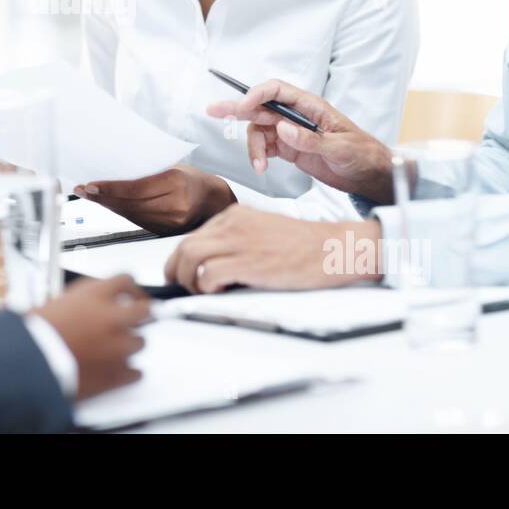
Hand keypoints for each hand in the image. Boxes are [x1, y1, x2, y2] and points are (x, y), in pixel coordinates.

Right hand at [32, 275, 149, 400]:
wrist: (29, 365)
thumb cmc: (34, 334)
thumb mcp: (55, 302)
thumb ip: (82, 299)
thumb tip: (91, 302)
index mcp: (96, 295)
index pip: (126, 280)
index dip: (130, 288)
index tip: (130, 294)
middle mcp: (112, 317)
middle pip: (144, 309)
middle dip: (141, 313)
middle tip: (136, 318)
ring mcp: (118, 346)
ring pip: (141, 342)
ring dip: (130, 344)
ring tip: (114, 348)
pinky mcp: (117, 374)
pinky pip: (136, 372)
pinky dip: (129, 372)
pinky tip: (119, 369)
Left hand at [72, 164, 234, 233]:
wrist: (213, 201)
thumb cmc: (192, 179)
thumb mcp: (173, 166)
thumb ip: (148, 171)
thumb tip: (114, 171)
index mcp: (177, 183)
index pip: (136, 188)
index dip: (110, 188)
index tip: (91, 185)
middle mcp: (175, 205)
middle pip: (130, 203)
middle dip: (103, 197)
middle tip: (82, 190)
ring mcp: (171, 222)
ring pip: (130, 214)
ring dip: (108, 205)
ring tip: (90, 195)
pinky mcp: (165, 231)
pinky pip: (137, 221)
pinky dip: (121, 212)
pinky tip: (109, 205)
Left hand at [164, 206, 381, 293]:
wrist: (333, 248)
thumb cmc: (304, 245)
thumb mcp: (263, 230)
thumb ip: (237, 240)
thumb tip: (212, 263)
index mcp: (235, 215)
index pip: (193, 236)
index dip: (182, 259)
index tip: (182, 273)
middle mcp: (233, 224)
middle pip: (184, 247)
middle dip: (176, 271)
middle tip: (180, 287)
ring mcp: (239, 242)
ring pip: (189, 258)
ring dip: (187, 281)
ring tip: (198, 292)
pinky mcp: (248, 262)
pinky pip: (208, 274)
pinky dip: (205, 287)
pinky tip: (218, 292)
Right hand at [206, 78, 394, 203]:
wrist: (369, 174)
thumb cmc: (362, 153)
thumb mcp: (340, 147)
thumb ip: (310, 139)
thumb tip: (282, 129)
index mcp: (311, 106)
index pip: (277, 91)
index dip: (257, 95)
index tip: (243, 107)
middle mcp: (296, 116)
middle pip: (261, 107)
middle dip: (237, 109)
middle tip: (214, 110)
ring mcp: (291, 132)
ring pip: (259, 131)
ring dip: (252, 147)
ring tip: (258, 166)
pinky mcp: (289, 149)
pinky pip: (265, 148)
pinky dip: (258, 157)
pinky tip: (261, 168)